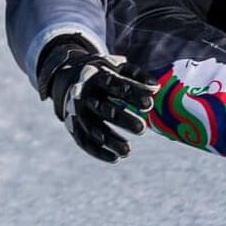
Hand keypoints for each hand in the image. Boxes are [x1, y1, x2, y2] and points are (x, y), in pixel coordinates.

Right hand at [36, 35, 153, 162]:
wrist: (70, 80)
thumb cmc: (105, 75)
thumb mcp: (118, 68)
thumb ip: (137, 75)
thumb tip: (155, 87)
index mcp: (97, 77)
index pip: (115, 84)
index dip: (132, 94)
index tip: (149, 105)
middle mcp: (84, 96)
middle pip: (104, 109)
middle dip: (123, 119)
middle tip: (142, 129)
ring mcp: (77, 113)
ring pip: (93, 129)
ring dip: (110, 140)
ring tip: (128, 151)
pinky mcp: (74, 127)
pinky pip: (84, 142)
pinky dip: (98, 152)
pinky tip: (115, 158)